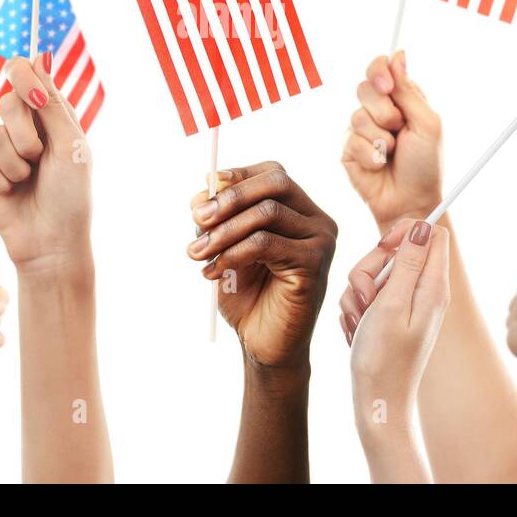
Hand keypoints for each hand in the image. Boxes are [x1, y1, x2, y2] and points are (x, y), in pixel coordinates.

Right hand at [0, 55, 91, 278]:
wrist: (52, 241)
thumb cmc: (70, 194)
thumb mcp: (70, 145)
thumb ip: (52, 104)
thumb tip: (41, 56)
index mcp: (50, 115)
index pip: (27, 75)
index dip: (21, 74)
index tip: (28, 90)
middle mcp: (26, 127)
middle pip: (6, 101)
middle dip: (24, 132)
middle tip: (39, 155)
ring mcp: (3, 149)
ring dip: (15, 162)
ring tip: (29, 179)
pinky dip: (2, 180)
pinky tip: (13, 193)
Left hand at [188, 162, 336, 369]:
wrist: (263, 343)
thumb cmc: (247, 293)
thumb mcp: (225, 246)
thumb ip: (217, 217)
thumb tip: (204, 189)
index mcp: (299, 209)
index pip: (272, 172)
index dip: (237, 176)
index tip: (203, 194)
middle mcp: (316, 219)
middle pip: (276, 182)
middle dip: (230, 197)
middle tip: (196, 220)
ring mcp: (320, 239)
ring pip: (267, 212)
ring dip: (223, 231)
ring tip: (196, 253)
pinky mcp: (316, 262)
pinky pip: (266, 243)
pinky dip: (232, 253)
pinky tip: (213, 272)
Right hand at [341, 219, 449, 397]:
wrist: (376, 402)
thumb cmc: (384, 358)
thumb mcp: (393, 304)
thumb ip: (407, 262)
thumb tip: (423, 224)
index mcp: (431, 286)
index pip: (429, 231)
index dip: (403, 231)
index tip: (383, 248)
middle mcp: (421, 291)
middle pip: (392, 251)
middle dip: (369, 269)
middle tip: (367, 299)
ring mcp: (403, 304)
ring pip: (372, 275)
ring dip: (357, 296)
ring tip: (361, 323)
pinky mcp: (387, 316)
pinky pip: (364, 296)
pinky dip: (355, 312)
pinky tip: (357, 333)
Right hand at [342, 52, 442, 232]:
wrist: (410, 201)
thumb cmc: (425, 165)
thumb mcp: (426, 123)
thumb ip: (408, 90)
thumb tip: (398, 55)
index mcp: (401, 99)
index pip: (381, 68)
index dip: (379, 70)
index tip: (388, 86)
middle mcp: (380, 111)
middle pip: (364, 88)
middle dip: (383, 111)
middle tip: (397, 127)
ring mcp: (362, 130)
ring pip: (357, 116)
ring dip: (380, 138)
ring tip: (392, 152)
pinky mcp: (349, 149)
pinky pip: (352, 140)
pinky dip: (371, 155)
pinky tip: (380, 165)